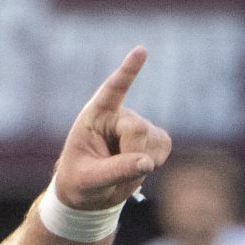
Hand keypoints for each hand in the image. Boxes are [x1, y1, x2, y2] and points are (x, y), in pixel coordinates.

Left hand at [51, 48, 171, 215]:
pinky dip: (156, 161)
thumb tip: (148, 163)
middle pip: (137, 129)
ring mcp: (138, 124)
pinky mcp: (153, 137)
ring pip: (154, 139)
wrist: (89, 194)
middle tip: (114, 175)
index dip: (127, 71)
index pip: (112, 90)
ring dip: (142, 162)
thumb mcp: (88, 181)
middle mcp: (117, 115)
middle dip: (131, 156)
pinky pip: (164, 146)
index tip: (141, 51)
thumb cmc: (79, 182)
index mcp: (95, 116)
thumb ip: (115, 171)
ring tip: (121, 170)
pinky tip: (139, 165)